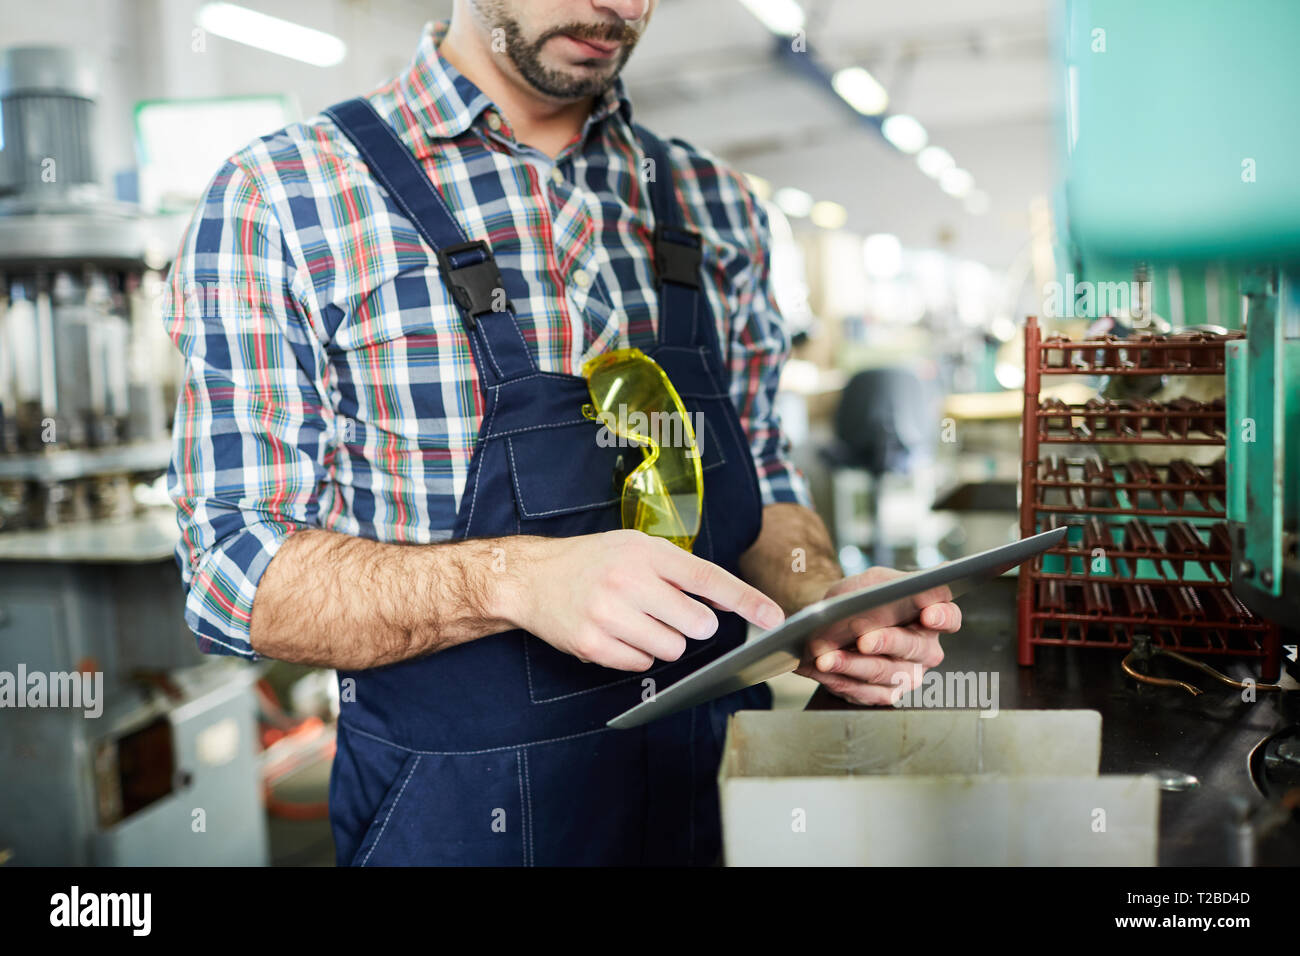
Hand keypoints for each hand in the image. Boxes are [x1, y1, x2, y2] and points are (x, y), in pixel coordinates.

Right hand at [509, 530, 785, 670]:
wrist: (533, 578)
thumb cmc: (592, 562)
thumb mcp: (637, 548)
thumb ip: (680, 571)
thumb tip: (726, 600)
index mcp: (645, 552)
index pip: (708, 578)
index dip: (746, 600)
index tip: (774, 617)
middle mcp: (628, 580)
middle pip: (697, 623)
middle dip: (691, 625)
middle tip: (664, 612)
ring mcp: (608, 614)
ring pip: (672, 649)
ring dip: (663, 641)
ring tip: (635, 621)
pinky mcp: (593, 644)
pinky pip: (642, 664)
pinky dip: (637, 654)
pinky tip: (616, 634)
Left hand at [794, 566, 961, 705]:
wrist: (830, 623)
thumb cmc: (858, 600)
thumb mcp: (873, 582)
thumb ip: (888, 585)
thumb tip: (896, 594)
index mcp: (931, 618)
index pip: (949, 617)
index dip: (942, 616)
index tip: (929, 614)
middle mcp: (925, 650)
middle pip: (914, 647)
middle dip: (887, 642)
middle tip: (864, 639)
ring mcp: (908, 675)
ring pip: (885, 673)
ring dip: (853, 666)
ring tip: (827, 658)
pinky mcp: (885, 694)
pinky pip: (865, 692)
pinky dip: (840, 680)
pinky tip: (823, 670)